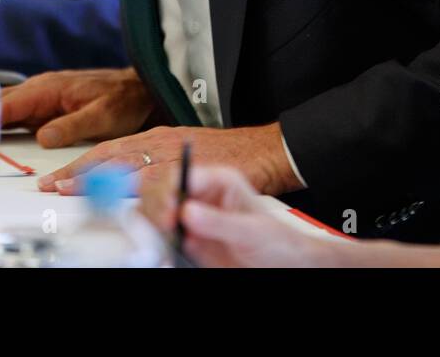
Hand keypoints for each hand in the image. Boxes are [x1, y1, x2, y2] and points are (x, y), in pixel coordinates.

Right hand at [0, 67, 153, 148]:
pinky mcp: (43, 109)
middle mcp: (39, 90)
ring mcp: (39, 99)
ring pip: (4, 111)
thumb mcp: (102, 117)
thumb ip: (72, 126)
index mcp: (48, 88)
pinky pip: (16, 117)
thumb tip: (41, 138)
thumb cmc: (122, 100)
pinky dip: (1, 128)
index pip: (8, 103)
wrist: (138, 90)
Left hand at [37, 122, 298, 196]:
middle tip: (52, 186)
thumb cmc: (227, 154)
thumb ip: (155, 164)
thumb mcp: (183, 152)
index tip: (57, 178)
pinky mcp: (192, 169)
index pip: (109, 150)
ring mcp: (176, 155)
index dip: (81, 165)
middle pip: (110, 156)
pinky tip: (118, 202)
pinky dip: (135, 194)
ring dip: (97, 181)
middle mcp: (161, 142)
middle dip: (79, 172)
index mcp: (156, 137)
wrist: (265, 148)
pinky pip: (158, 183)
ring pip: (127, 168)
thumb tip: (127, 183)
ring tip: (71, 192)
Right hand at [139, 164, 338, 267]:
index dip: (171, 189)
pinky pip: (165, 239)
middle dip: (158, 208)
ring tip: (164, 241)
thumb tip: (188, 211)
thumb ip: (219, 222)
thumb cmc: (278, 241)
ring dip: (154, 227)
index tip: (169, 209)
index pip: (184, 174)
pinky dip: (161, 245)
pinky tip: (169, 252)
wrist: (285, 265)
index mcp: (218, 182)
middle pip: (164, 192)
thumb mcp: (251, 231)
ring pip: (159, 215)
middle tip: (165, 227)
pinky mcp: (190, 241)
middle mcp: (201, 197)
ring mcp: (193, 220)